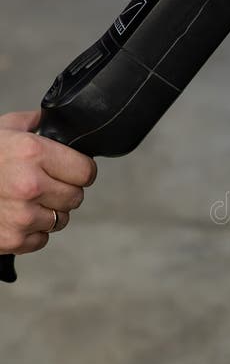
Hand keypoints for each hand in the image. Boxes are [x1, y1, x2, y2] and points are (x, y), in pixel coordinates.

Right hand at [0, 111, 96, 254]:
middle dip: (63, 190)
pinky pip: (41, 239)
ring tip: (23, 199)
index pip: (86, 171)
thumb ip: (35, 124)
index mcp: (32, 153)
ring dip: (48, 211)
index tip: (70, 169)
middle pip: (76, 197)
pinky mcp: (13, 240)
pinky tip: (13, 215)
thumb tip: (59, 122)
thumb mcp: (3, 129)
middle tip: (42, 184)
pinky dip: (32, 231)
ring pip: (61, 220)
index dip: (79, 169)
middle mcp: (30, 185)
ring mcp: (22, 216)